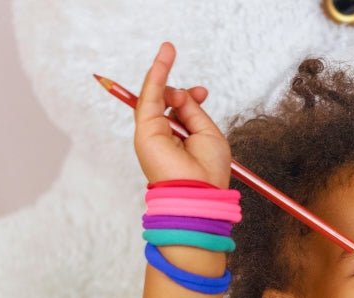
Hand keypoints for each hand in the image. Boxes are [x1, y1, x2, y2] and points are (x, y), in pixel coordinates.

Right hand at [134, 42, 231, 186]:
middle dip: (179, 90)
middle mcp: (163, 137)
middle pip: (164, 101)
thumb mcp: (208, 133)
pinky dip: (156, 75)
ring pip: (153, 95)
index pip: (177, 111)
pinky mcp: (145, 130)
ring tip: (168, 49)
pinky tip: (162, 58)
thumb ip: (193, 110)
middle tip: (197, 90)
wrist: (199, 192)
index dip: (189, 97)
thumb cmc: (208, 171)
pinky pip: (149, 96)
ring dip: (161, 70)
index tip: (202, 92)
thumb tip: (181, 92)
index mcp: (179, 140)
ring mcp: (152, 133)